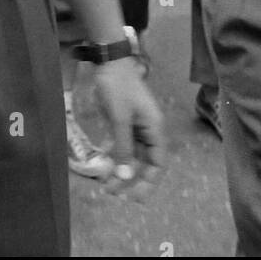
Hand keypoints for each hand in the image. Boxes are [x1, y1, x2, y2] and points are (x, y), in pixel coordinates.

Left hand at [92, 58, 164, 194]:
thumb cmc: (118, 87)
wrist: (109, 61)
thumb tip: (126, 176)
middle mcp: (149, 130)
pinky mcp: (124, 123)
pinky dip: (114, 156)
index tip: (134, 197)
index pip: (158, 163)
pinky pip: (122, 146)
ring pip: (132, 156)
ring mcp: (136, 127)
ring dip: (120, 170)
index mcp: (155, 129)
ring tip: (105, 184)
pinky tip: (103, 164)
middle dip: (130, 179)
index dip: (148, 182)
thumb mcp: (121, 119)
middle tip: (113, 193)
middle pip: (144, 163)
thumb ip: (124, 148)